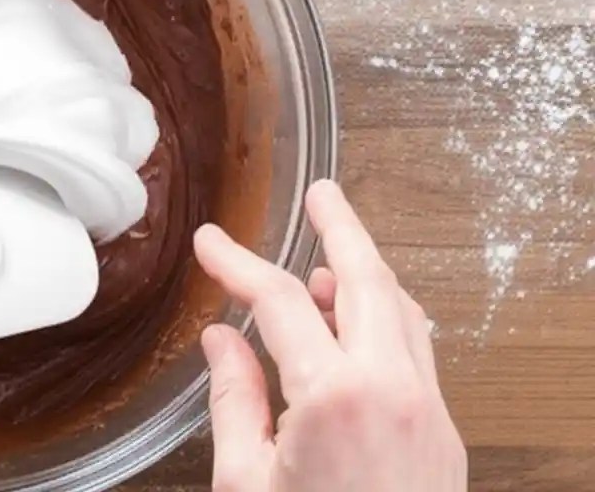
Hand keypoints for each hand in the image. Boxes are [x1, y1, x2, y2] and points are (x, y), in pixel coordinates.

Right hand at [194, 180, 466, 491]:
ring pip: (403, 311)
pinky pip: (418, 350)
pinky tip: (361, 322)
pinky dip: (388, 318)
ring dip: (368, 272)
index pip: (282, 302)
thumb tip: (221, 344)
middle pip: (369, 281)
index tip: (213, 245)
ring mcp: (427, 412)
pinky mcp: (442, 435)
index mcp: (332, 399)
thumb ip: (233, 400)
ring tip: (331, 255)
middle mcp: (392, 393)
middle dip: (342, 227)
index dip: (241, 264)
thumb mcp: (244, 481)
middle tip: (322, 194)